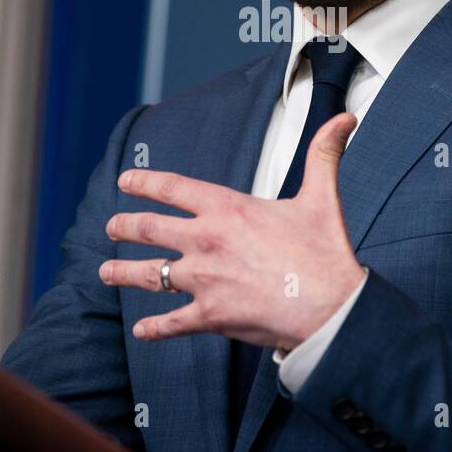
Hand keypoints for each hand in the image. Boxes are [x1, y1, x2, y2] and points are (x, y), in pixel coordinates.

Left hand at [99, 111, 366, 349]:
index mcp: (227, 209)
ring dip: (123, 273)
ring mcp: (204, 280)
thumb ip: (324, 154)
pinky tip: (142, 330)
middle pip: (149, 229)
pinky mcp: (209, 315)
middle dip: (124, 227)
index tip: (126, 182)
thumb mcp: (322, 196)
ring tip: (107, 273)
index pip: (173, 188)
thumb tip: (344, 120)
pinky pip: (171, 323)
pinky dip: (154, 328)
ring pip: (149, 274)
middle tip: (111, 227)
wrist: (330, 306)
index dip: (144, 182)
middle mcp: (206, 241)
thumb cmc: (325, 253)